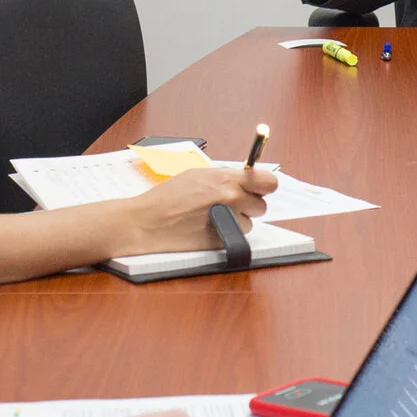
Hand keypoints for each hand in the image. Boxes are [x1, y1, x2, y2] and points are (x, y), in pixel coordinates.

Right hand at [99, 166, 275, 257]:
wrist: (147, 222)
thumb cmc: (166, 198)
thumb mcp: (196, 175)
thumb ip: (224, 177)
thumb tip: (244, 179)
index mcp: (226, 179)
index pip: (268, 182)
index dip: (265, 186)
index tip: (260, 189)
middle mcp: (232, 198)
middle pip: (261, 205)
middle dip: (249, 206)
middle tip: (230, 206)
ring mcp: (228, 220)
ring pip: (250, 223)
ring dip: (237, 222)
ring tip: (213, 218)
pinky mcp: (223, 240)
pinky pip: (237, 237)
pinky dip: (227, 234)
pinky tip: (208, 229)